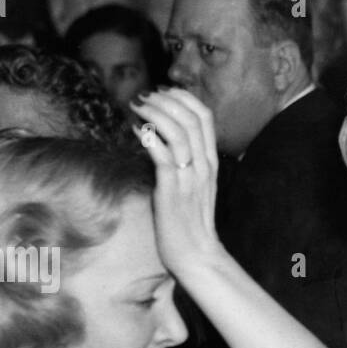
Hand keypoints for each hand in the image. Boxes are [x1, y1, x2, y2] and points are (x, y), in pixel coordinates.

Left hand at [130, 88, 224, 279]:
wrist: (196, 254)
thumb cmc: (189, 223)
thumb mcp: (194, 186)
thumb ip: (185, 162)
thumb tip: (163, 141)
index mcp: (211, 162)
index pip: (205, 116)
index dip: (183, 97)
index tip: (163, 93)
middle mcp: (203, 166)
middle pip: (191, 117)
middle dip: (165, 100)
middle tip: (143, 98)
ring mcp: (189, 177)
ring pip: (178, 131)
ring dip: (154, 113)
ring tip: (137, 107)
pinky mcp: (172, 190)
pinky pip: (162, 154)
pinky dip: (148, 136)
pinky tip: (136, 130)